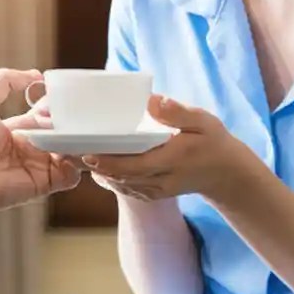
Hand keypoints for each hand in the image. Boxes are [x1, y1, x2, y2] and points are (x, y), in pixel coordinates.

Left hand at [0, 69, 81, 216]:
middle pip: (61, 132)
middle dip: (71, 121)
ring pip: (70, 151)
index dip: (56, 105)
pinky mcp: (43, 183)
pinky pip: (70, 174)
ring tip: (81, 128)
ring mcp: (38, 166)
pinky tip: (76, 149)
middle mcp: (29, 148)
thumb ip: (5, 81)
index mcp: (16, 129)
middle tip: (74, 112)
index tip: (64, 96)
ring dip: (78, 140)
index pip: (45, 114)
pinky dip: (79, 163)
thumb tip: (36, 75)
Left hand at [86, 96, 259, 202]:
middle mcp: (162, 179)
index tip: (87, 153)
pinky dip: (109, 178)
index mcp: (173, 159)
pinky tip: (94, 166)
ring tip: (71, 156)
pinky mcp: (153, 193)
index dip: (109, 162)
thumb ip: (177, 112)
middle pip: (121, 176)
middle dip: (93, 166)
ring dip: (97, 172)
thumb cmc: (213, 141)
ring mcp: (156, 190)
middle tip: (67, 152)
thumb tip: (151, 101)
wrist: (226, 173)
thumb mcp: (203, 121)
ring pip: (121, 184)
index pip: (136, 165)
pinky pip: (127, 188)